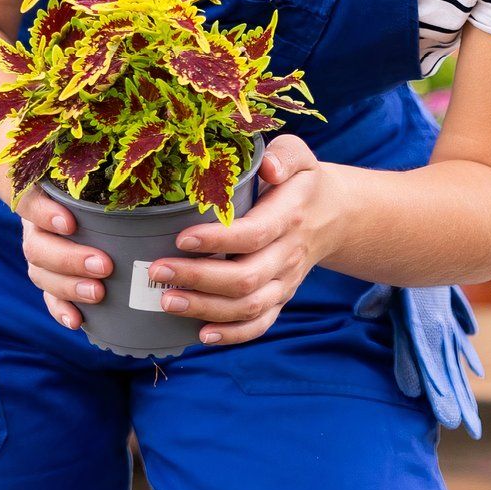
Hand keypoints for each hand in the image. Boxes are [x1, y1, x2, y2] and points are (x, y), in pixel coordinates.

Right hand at [18, 187, 109, 331]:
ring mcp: (40, 256)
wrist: (65, 203)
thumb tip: (160, 170)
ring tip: (97, 293)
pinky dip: (61, 310)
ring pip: (42, 274)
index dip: (46, 214)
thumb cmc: (89, 188)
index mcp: (43, 198)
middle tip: (104, 266)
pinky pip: (49, 297)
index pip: (33, 203)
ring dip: (69, 286)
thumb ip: (109, 177)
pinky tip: (77, 321)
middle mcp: (36, 228)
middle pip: (39, 247)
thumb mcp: (92, 175)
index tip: (70, 222)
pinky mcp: (49, 279)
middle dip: (71, 259)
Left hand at [145, 136, 336, 346]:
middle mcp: (289, 254)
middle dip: (198, 278)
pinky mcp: (281, 298)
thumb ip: (285, 155)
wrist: (333, 215)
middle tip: (157, 271)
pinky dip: (232, 334)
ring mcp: (286, 281)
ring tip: (166, 301)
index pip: (254, 234)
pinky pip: (260, 324)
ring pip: (249, 306)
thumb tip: (269, 168)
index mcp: (290, 216)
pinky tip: (201, 334)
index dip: (218, 240)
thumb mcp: (299, 156)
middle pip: (246, 278)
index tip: (182, 238)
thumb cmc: (302, 182)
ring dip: (206, 308)